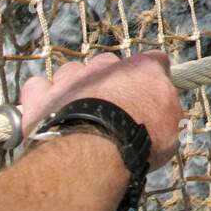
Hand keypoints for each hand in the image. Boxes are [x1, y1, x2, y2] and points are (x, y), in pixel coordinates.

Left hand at [19, 52, 182, 169]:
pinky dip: (43, 96)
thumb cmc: (140, 141)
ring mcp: (72, 77)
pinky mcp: (42, 95)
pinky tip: (48, 110)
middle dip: (110, 81)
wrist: (96, 151)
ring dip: (75, 87)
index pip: (154, 60)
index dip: (153, 74)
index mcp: (143, 70)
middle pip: (109, 65)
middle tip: (112, 108)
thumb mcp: (171, 132)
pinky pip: (38, 86)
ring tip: (78, 113)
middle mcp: (106, 66)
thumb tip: (165, 118)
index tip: (151, 90)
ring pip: (72, 73)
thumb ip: (166, 115)